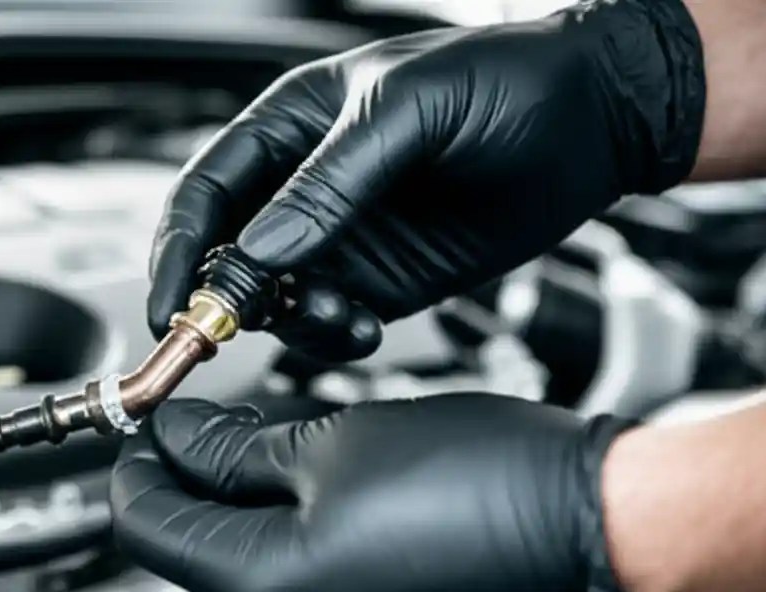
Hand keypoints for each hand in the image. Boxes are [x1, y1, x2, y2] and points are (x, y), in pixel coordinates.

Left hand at [110, 395, 684, 591]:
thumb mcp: (336, 440)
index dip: (137, 465)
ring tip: (269, 438)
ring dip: (245, 504)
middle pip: (197, 555)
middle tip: (207, 420)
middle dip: (192, 483)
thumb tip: (178, 439)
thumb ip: (235, 449)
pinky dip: (295, 533)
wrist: (607, 527)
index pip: (148, 529)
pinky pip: (309, 587)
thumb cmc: (489, 481)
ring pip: (253, 569)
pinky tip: (321, 482)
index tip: (148, 420)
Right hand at [148, 0, 704, 359]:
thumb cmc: (504, 81)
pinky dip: (328, 335)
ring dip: (282, 321)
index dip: (178, 248)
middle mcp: (303, 187)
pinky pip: (325, 321)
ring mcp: (339, 238)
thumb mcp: (408, 113)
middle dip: (217, 298)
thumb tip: (259, 249)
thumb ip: (330, 181)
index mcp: (292, 127)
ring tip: (332, 315)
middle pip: (225, 252)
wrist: (597, 120)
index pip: (207, 191)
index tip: (168, 304)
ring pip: (271, 298)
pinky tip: (361, 327)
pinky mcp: (379, 281)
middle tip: (223, 334)